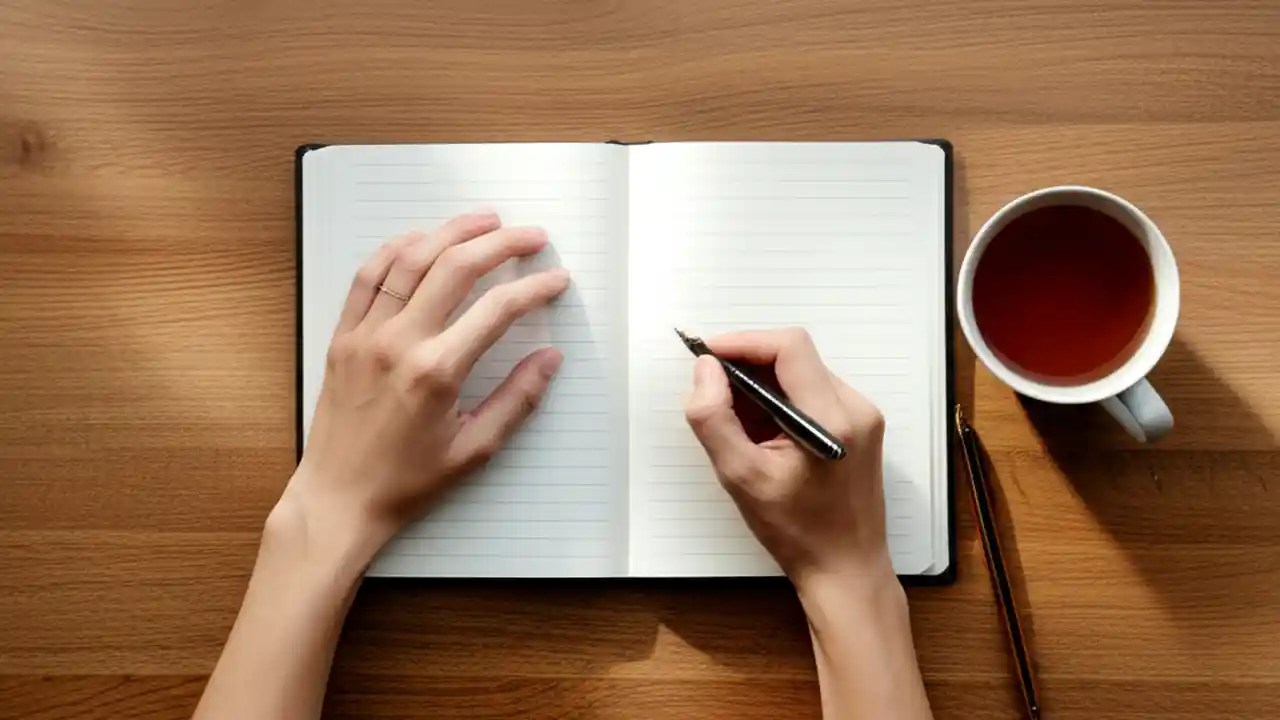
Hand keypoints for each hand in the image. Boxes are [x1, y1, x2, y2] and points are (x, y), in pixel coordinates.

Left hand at [278, 211, 569, 566]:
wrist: (338, 498)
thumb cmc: (405, 483)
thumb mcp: (473, 451)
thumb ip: (516, 400)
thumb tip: (550, 358)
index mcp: (436, 373)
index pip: (497, 310)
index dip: (534, 288)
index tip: (557, 279)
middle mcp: (398, 343)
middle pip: (455, 268)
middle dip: (500, 243)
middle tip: (531, 235)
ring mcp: (365, 335)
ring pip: (410, 260)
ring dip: (451, 232)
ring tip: (485, 220)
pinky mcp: (342, 336)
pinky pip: (368, 276)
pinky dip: (396, 248)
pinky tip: (422, 238)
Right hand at [683, 328, 891, 591]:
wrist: (846, 569)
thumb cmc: (796, 533)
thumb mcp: (741, 477)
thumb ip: (715, 419)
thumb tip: (705, 371)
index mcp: (832, 418)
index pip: (789, 348)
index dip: (744, 342)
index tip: (707, 356)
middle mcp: (855, 408)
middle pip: (796, 357)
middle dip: (749, 365)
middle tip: (712, 390)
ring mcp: (862, 416)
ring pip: (803, 374)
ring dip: (763, 385)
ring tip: (735, 420)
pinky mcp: (860, 427)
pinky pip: (814, 394)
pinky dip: (781, 401)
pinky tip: (761, 433)